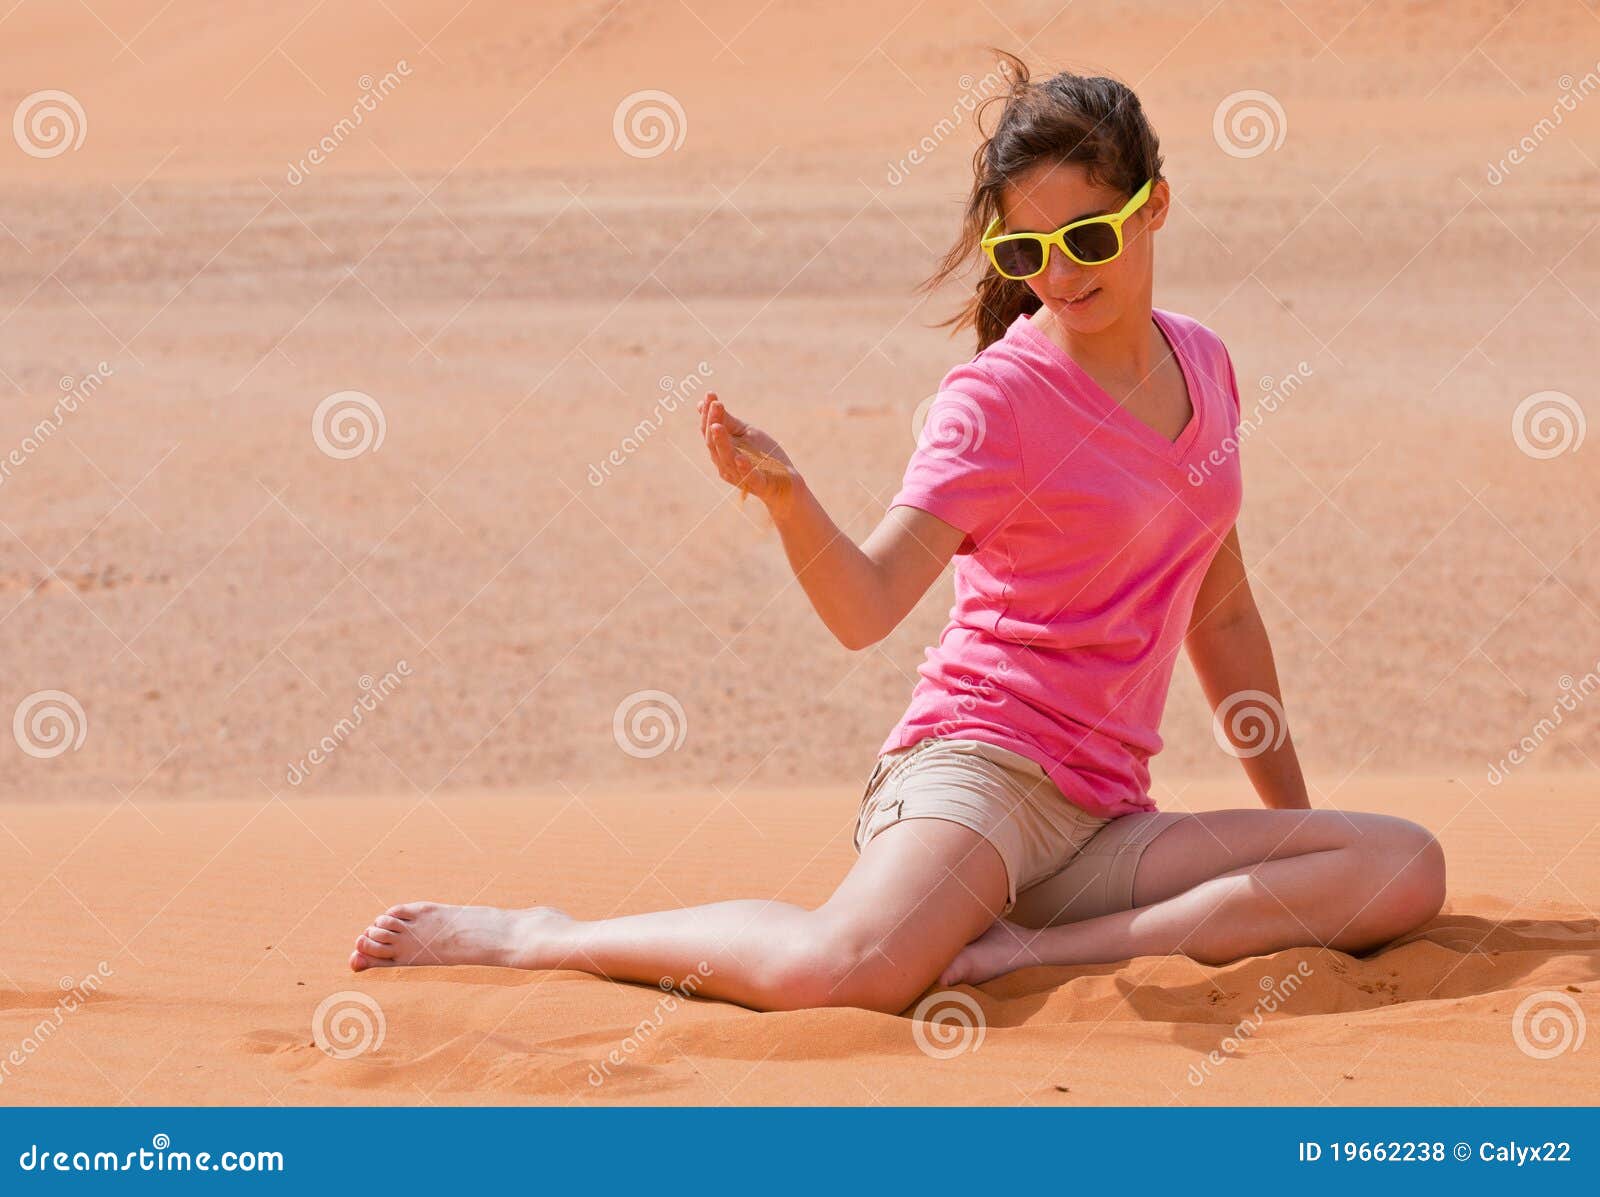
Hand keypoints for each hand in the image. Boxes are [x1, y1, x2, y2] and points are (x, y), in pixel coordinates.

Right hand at [698, 391, 800, 516]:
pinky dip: (744, 468)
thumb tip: (704, 401)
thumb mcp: (746, 433)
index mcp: (721, 451)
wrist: (786, 482)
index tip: (710, 395)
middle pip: (714, 444)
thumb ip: (728, 421)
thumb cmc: (763, 456)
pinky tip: (741, 457)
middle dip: (712, 423)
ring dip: (722, 442)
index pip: (709, 432)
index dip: (707, 415)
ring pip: (727, 459)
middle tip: (714, 405)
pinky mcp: (758, 484)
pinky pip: (749, 477)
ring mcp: (740, 476)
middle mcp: (725, 464)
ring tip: (717, 426)